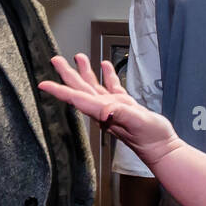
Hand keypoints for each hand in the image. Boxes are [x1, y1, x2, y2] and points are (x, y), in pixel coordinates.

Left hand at [39, 54, 181, 167]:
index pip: (75, 98)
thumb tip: (106, 109)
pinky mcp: (125, 105)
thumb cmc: (150, 138)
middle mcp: (103, 109)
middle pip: (79, 88)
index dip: (59, 90)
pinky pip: (112, 87)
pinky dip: (107, 75)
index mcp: (101, 111)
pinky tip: (105, 66)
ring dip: (85, 71)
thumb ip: (121, 113)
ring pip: (94, 86)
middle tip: (56, 59)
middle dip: (67, 73)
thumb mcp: (137, 122)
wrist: (162, 148)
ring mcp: (113, 107)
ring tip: (78, 57)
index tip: (44, 84)